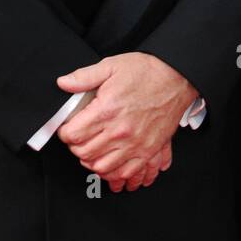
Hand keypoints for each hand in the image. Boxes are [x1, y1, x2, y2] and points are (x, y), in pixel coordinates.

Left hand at [56, 53, 197, 187]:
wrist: (177, 78)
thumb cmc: (146, 72)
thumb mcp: (111, 66)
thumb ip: (84, 76)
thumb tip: (63, 83)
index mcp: (107, 111)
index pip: (73, 135)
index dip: (65, 132)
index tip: (67, 127)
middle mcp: (120, 132)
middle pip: (84, 154)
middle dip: (75, 147)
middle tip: (78, 138)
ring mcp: (135, 144)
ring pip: (101, 167)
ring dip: (91, 161)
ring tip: (91, 150)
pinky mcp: (147, 151)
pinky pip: (126, 173)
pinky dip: (114, 174)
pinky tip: (109, 166)